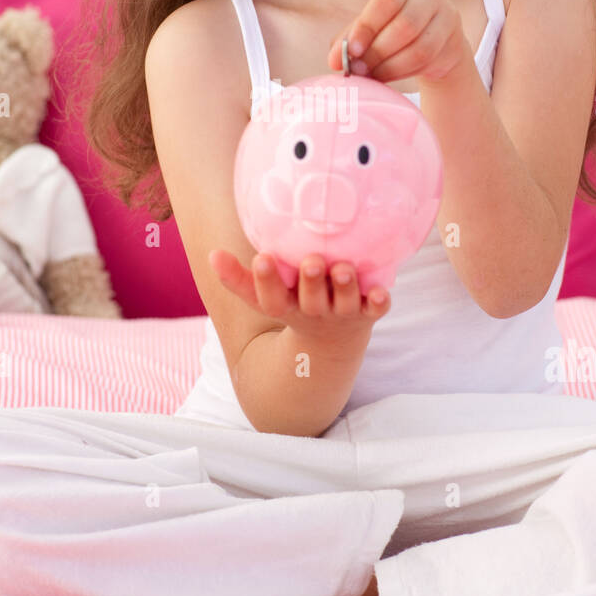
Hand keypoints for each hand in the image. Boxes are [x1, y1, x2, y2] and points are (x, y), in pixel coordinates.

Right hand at [208, 249, 390, 338]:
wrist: (332, 342)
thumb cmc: (293, 304)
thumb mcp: (264, 298)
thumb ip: (238, 278)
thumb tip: (212, 254)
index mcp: (286, 307)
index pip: (271, 299)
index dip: (266, 281)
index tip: (263, 259)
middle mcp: (314, 312)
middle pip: (311, 301)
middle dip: (311, 281)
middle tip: (312, 261)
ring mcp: (342, 314)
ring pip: (345, 303)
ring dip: (345, 287)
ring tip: (343, 267)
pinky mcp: (368, 313)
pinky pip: (376, 310)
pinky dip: (380, 303)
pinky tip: (383, 292)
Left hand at [327, 0, 465, 84]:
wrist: (433, 44)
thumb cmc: (391, 31)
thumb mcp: (369, 29)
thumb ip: (348, 41)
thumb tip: (334, 61)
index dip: (367, 26)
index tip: (351, 51)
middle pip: (405, 25)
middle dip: (377, 52)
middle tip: (358, 70)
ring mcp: (445, 17)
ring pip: (418, 47)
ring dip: (390, 67)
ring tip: (372, 76)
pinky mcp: (454, 41)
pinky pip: (428, 62)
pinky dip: (403, 73)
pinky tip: (389, 77)